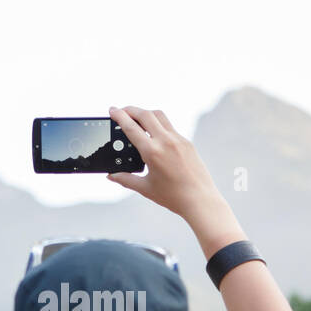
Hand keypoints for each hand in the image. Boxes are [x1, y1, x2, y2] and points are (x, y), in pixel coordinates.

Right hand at [106, 106, 225, 221]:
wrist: (200, 200)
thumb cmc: (173, 197)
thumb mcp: (145, 188)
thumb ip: (125, 179)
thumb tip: (111, 175)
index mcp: (153, 152)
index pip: (131, 127)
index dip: (119, 116)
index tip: (112, 109)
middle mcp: (166, 141)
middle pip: (145, 114)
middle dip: (131, 110)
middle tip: (121, 111)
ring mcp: (178, 140)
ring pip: (159, 116)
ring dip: (146, 113)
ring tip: (137, 118)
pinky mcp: (187, 142)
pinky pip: (170, 127)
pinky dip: (158, 124)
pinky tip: (154, 133)